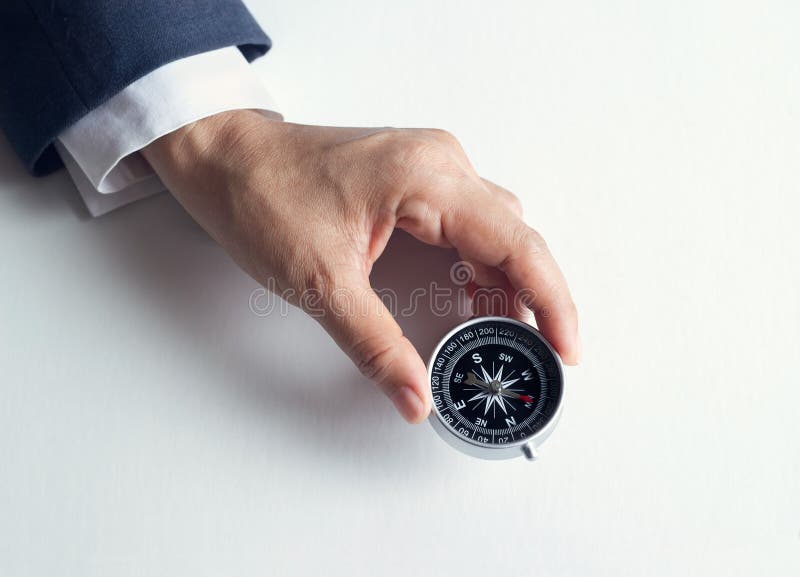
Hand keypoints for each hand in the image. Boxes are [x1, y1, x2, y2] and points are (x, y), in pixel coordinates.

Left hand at [142, 110, 579, 423]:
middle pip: (513, 236)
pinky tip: (472, 299)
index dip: (551, 300)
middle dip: (532, 298)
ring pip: (495, 229)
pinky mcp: (415, 178)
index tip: (565, 346)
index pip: (514, 242)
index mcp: (425, 176)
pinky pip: (469, 222)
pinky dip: (479, 265)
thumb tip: (415, 395)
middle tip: (534, 353)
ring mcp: (429, 166)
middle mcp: (440, 162)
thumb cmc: (261, 196)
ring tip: (502, 335)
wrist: (224, 158)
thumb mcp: (320, 282)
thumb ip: (376, 345)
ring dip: (505, 283)